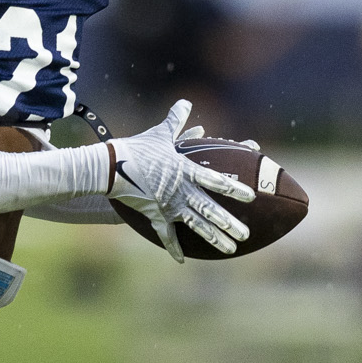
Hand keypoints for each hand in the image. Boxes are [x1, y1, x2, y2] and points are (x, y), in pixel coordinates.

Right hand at [107, 100, 253, 261]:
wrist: (110, 167)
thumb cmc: (137, 148)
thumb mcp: (159, 134)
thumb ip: (176, 121)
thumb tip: (185, 102)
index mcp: (184, 170)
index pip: (214, 180)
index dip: (233, 188)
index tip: (251, 196)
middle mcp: (180, 190)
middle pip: (209, 209)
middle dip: (228, 223)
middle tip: (245, 234)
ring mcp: (168, 205)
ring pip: (195, 225)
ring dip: (214, 238)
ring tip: (231, 249)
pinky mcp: (155, 216)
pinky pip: (166, 235)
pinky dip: (174, 248)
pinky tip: (183, 260)